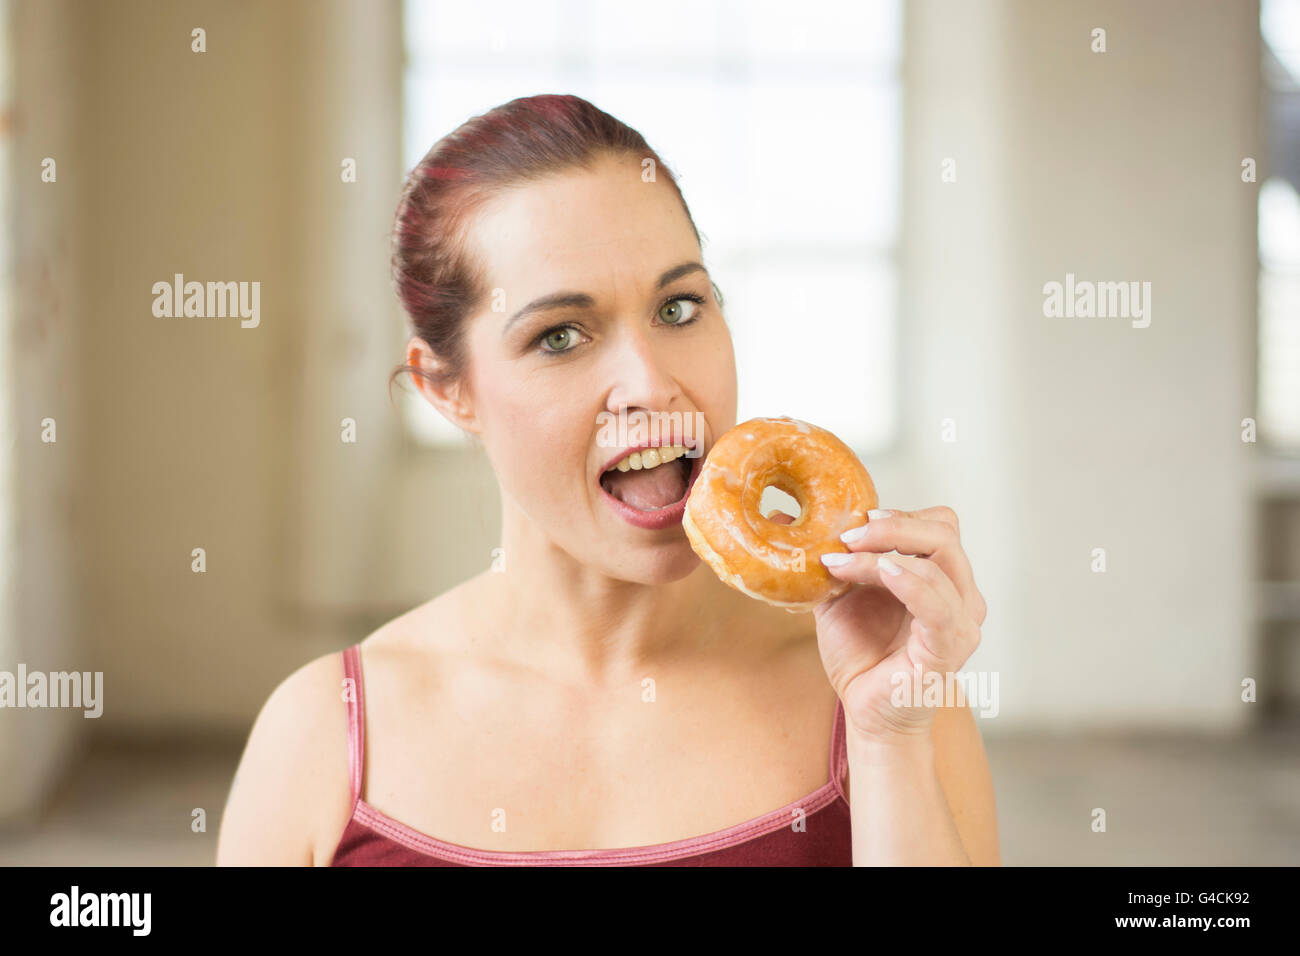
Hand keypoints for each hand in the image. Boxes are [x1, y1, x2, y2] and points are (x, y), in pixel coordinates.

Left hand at [768, 506, 986, 743]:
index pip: (937, 524)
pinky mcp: (951, 647)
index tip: (855, 520)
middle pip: (944, 532)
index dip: (898, 515)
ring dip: (886, 551)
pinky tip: (883, 572)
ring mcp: (961, 620)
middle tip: (849, 535)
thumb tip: (783, 514)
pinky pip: (939, 606)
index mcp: (940, 576)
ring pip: (940, 560)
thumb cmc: (861, 656)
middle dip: (893, 525)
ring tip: (842, 560)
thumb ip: (824, 557)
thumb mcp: (838, 596)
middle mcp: (960, 594)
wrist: (865, 710)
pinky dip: (911, 582)